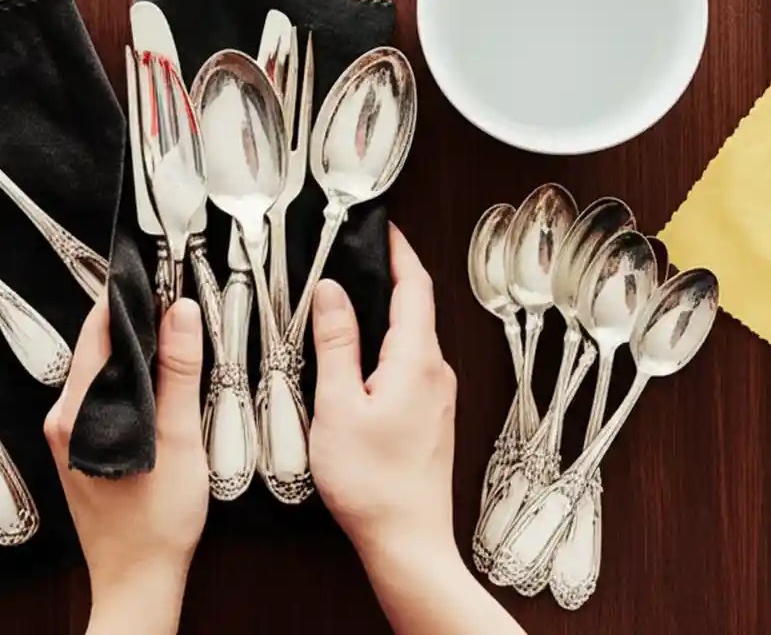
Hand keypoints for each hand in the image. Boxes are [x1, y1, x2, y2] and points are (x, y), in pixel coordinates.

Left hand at [44, 299, 207, 634]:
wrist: (137, 581)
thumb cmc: (155, 524)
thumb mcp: (178, 439)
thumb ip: (177, 372)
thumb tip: (180, 313)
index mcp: (79, 410)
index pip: (97, 330)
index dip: (126, 296)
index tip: (154, 272)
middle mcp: (64, 418)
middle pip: (96, 348)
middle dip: (134, 320)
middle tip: (173, 298)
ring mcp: (69, 435)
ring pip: (100, 373)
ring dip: (133, 351)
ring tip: (172, 334)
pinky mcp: (80, 448)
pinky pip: (102, 397)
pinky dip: (128, 380)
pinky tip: (157, 382)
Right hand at [309, 223, 456, 556]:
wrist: (407, 542)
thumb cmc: (372, 482)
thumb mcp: (338, 405)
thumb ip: (336, 344)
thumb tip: (333, 292)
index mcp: (417, 360)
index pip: (415, 286)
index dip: (398, 251)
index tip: (381, 227)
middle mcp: (437, 373)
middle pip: (416, 309)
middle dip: (387, 278)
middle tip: (353, 257)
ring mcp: (438, 397)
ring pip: (411, 340)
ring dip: (385, 316)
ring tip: (347, 303)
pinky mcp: (431, 418)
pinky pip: (410, 367)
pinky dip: (386, 349)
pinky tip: (358, 360)